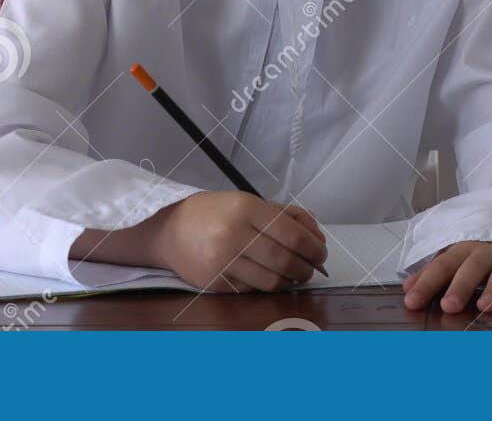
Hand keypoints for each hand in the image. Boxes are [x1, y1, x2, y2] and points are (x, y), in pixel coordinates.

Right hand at [150, 191, 327, 292]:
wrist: (169, 231)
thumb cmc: (213, 213)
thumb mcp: (247, 201)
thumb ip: (285, 214)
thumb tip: (317, 235)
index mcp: (246, 208)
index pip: (294, 235)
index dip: (315, 248)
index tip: (321, 253)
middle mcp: (234, 234)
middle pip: (286, 261)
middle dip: (307, 268)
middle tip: (312, 267)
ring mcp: (223, 261)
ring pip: (273, 281)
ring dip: (290, 280)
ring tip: (293, 273)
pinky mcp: (216, 283)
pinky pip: (254, 290)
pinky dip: (268, 285)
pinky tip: (269, 276)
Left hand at [402, 241, 491, 312]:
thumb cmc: (488, 240)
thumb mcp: (460, 251)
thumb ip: (436, 270)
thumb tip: (408, 288)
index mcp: (466, 246)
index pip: (442, 264)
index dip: (427, 282)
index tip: (411, 301)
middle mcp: (489, 248)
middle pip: (473, 266)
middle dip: (460, 286)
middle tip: (448, 305)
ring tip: (486, 306)